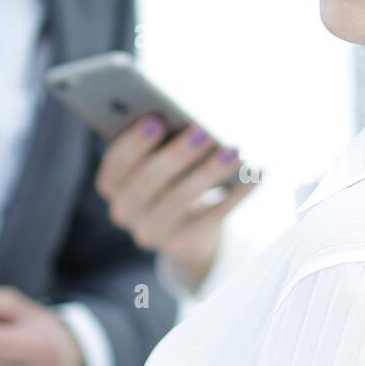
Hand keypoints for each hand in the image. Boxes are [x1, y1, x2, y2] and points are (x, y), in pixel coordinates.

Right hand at [95, 117, 257, 290]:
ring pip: (179, 200)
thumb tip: (193, 121)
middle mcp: (124, 210)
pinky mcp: (180, 245)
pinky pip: (210, 218)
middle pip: (148, 181)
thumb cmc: (172, 174)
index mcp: (112, 182)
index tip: (156, 120)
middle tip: (203, 132)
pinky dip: (234, 195)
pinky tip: (252, 176)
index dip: (135, 142)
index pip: (117, 161)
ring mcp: (150, 232)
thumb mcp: (161, 158)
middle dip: (177, 155)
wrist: (185, 227)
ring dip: (209, 173)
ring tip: (234, 151)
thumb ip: (164, 140)